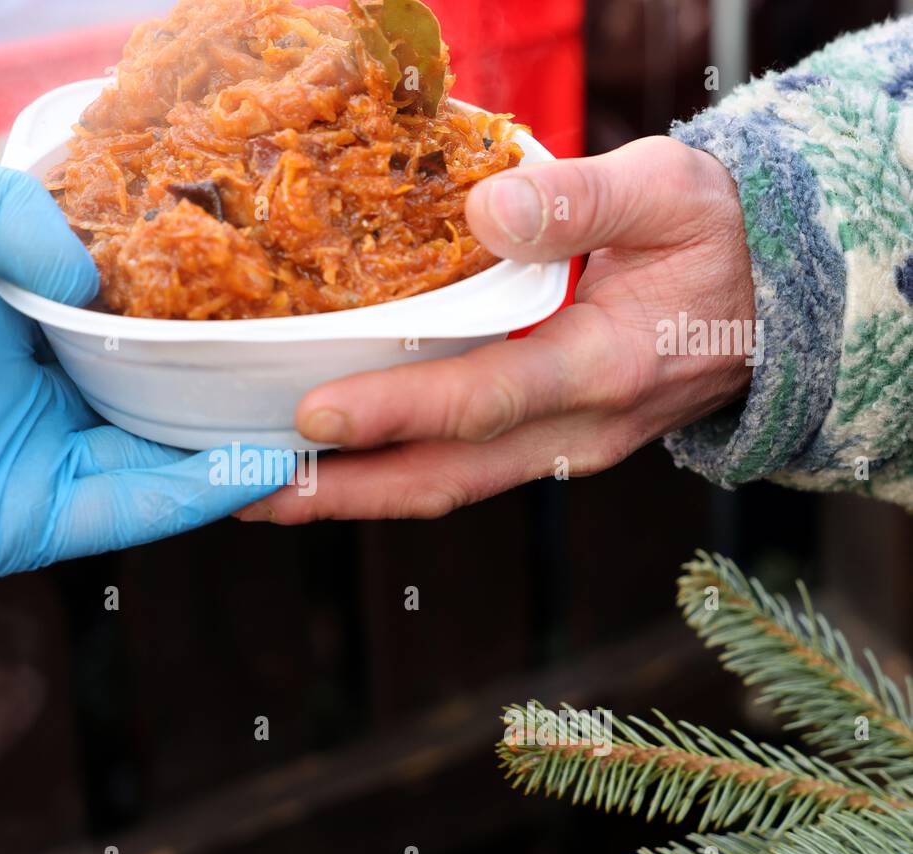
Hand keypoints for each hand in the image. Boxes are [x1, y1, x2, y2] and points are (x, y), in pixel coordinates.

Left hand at [0, 158, 278, 589]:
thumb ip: (13, 210)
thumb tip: (95, 276)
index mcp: (11, 317)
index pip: (118, 311)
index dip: (180, 299)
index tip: (248, 279)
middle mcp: (35, 389)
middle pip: (153, 385)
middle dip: (223, 373)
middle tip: (301, 349)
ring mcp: (39, 457)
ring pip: (162, 451)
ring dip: (236, 436)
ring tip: (313, 407)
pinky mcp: (36, 517)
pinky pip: (135, 503)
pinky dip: (202, 489)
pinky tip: (268, 459)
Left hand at [239, 136, 755, 522]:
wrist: (771, 303)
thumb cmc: (714, 238)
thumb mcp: (667, 192)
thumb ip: (582, 200)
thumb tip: (487, 208)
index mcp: (603, 367)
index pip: (484, 399)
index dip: (396, 411)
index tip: (311, 415)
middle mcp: (577, 430)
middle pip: (444, 475)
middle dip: (343, 492)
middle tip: (246, 490)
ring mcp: (560, 450)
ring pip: (444, 487)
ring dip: (352, 498)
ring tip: (260, 493)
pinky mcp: (545, 447)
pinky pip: (457, 471)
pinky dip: (387, 475)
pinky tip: (327, 464)